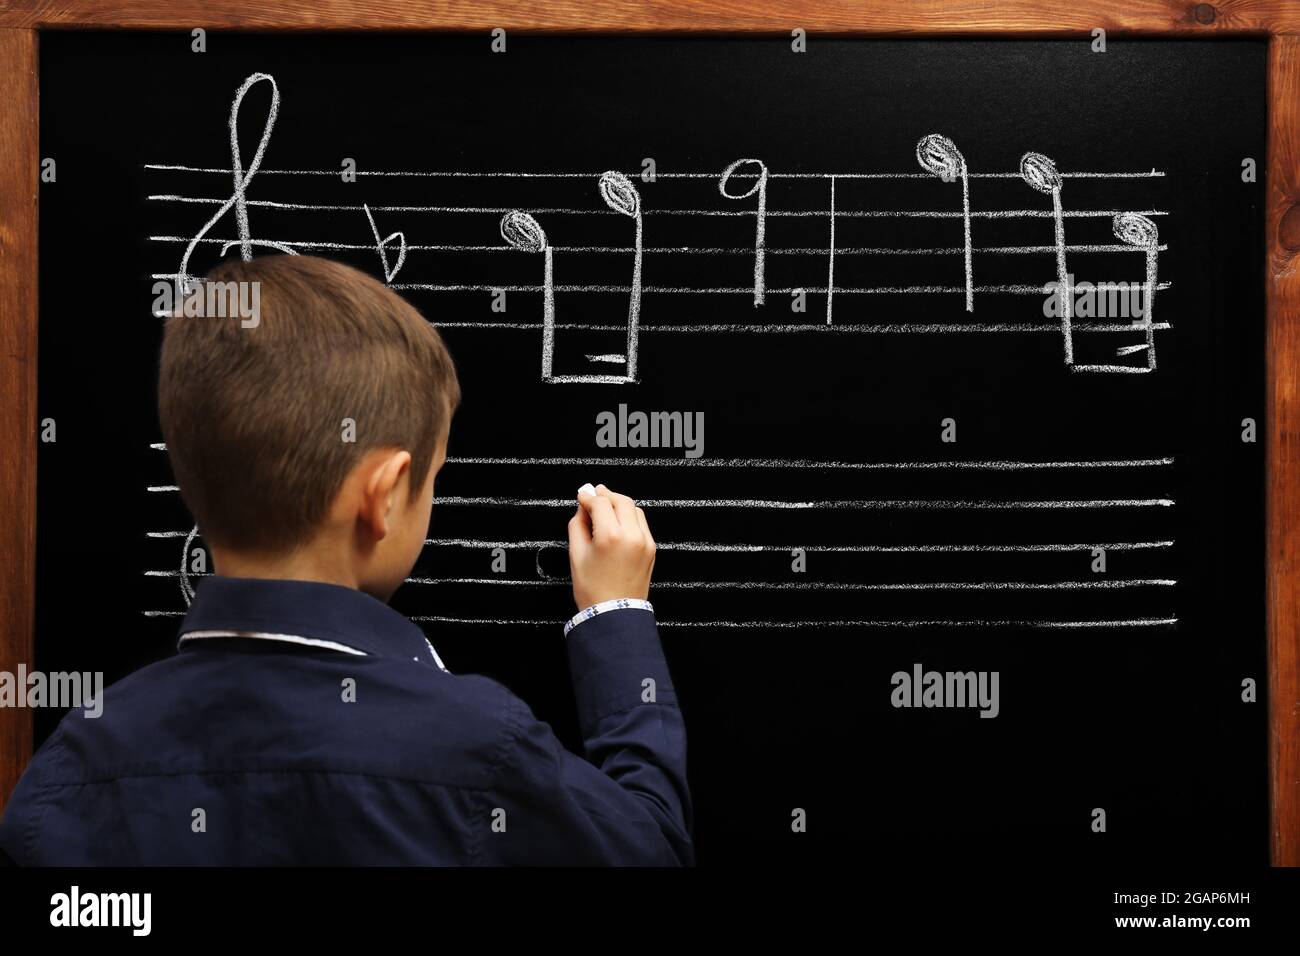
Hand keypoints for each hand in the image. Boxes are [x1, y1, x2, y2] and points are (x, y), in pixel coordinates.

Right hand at [567, 483, 655, 608]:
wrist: (615, 614)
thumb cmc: (594, 591)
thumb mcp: (576, 555)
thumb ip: (578, 526)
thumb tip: (582, 509)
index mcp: (611, 536)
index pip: (600, 503)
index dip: (588, 497)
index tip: (582, 496)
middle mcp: (632, 536)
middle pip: (621, 500)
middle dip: (606, 495)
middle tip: (594, 495)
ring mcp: (645, 542)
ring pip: (634, 509)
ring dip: (620, 504)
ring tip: (606, 508)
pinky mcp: (651, 549)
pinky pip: (641, 524)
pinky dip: (630, 518)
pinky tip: (618, 523)